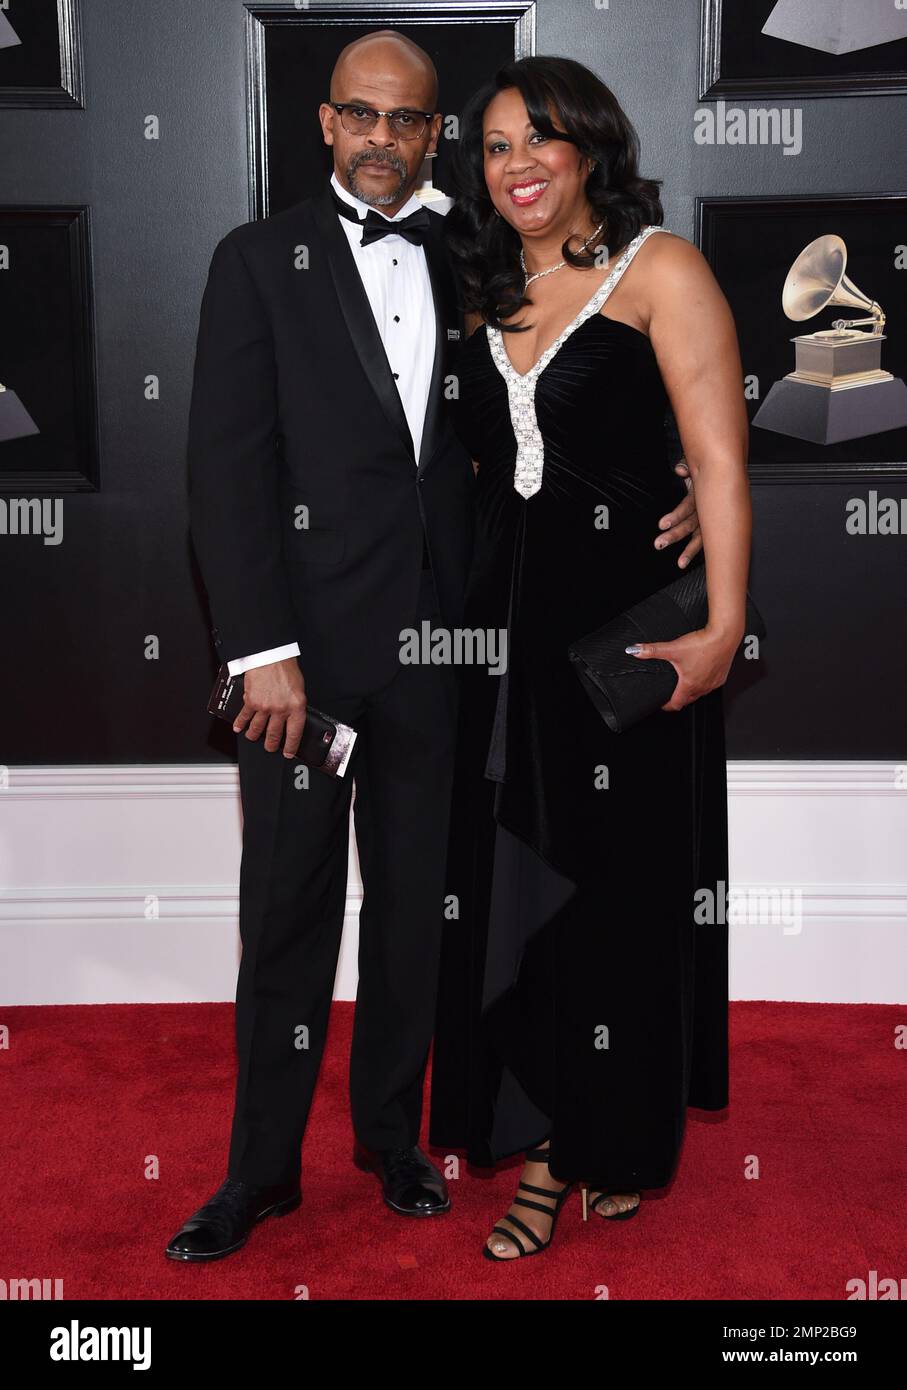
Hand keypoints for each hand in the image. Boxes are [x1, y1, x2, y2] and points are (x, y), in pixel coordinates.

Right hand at [233, 657, 306, 756]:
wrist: (270, 655)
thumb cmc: (285, 668)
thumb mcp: (299, 688)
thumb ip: (295, 704)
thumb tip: (292, 717)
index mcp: (296, 706)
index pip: (294, 733)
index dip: (291, 746)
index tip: (288, 753)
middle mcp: (280, 709)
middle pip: (274, 734)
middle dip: (271, 745)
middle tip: (270, 748)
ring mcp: (264, 707)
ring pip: (257, 729)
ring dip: (254, 736)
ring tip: (253, 738)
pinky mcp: (251, 701)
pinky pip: (244, 717)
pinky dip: (240, 724)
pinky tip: (238, 727)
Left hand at [626, 623, 742, 711]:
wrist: (724, 636)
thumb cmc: (703, 645)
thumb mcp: (673, 648)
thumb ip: (652, 650)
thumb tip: (636, 650)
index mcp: (690, 685)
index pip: (676, 704)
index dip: (667, 706)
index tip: (662, 704)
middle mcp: (703, 687)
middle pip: (688, 700)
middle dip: (679, 699)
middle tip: (671, 694)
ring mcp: (714, 683)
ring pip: (701, 693)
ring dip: (692, 691)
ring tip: (685, 683)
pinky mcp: (722, 676)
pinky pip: (711, 685)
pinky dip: (705, 683)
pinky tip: (702, 673)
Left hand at [655, 459, 701, 568]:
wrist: (725, 473)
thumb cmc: (708, 470)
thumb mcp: (696, 464)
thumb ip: (686, 466)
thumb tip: (680, 469)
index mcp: (701, 494)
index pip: (687, 507)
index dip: (675, 516)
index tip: (662, 524)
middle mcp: (707, 508)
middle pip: (691, 524)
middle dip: (675, 535)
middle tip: (659, 544)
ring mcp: (709, 518)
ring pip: (699, 535)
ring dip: (689, 550)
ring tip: (680, 564)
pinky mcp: (710, 525)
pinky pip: (704, 539)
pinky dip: (695, 551)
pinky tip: (686, 561)